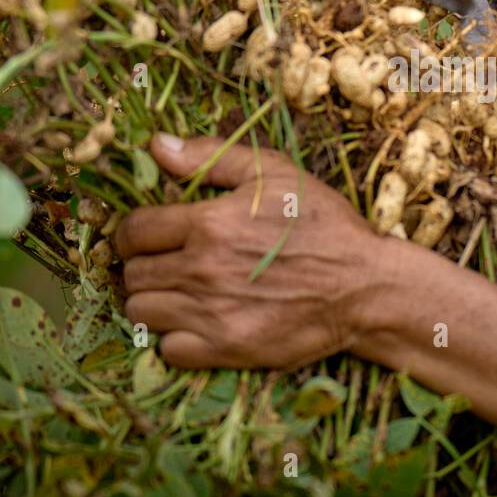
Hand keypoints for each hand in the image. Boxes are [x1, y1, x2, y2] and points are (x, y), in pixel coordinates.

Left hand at [113, 133, 391, 369]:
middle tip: (167, 264)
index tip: (147, 236)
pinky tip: (197, 322)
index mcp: (208, 223)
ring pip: (143, 312)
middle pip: (133, 275)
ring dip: (155, 301)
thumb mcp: (275, 173)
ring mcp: (211, 314)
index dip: (132, 233)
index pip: (133, 231)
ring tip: (180, 293)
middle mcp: (202, 270)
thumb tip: (155, 146)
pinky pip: (169, 350)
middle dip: (143, 266)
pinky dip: (175, 338)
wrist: (364, 286)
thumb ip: (211, 158)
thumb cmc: (322, 223)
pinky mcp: (226, 349)